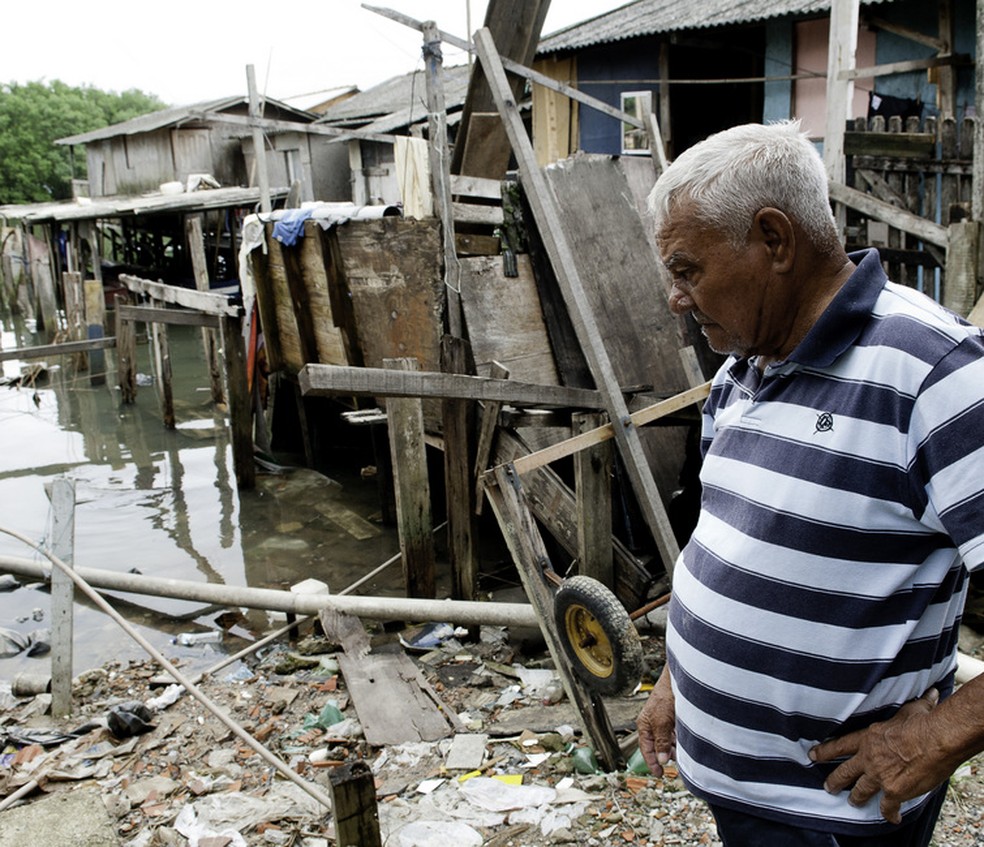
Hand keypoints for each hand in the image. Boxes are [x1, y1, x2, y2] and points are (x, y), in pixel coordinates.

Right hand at [637, 666, 675, 775]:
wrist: (680, 679)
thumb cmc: (666, 695)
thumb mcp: (661, 721)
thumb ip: (660, 741)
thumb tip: (661, 760)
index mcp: (644, 724)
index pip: (646, 749)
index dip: (652, 762)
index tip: (659, 774)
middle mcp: (653, 723)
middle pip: (658, 746)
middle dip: (666, 754)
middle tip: (676, 761)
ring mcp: (664, 720)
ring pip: (668, 741)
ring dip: (674, 747)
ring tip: (682, 750)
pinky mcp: (674, 717)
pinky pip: (675, 734)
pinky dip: (679, 739)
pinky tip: (686, 740)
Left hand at [809, 688, 952, 824]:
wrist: (935, 740)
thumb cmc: (923, 722)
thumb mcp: (914, 709)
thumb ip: (917, 703)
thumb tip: (931, 692)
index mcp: (869, 738)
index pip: (840, 745)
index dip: (825, 751)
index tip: (813, 755)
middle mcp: (869, 758)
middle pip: (845, 772)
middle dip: (834, 780)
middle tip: (827, 787)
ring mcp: (879, 775)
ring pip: (861, 791)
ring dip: (856, 798)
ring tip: (853, 802)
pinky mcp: (894, 790)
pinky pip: (887, 806)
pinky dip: (889, 814)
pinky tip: (892, 818)